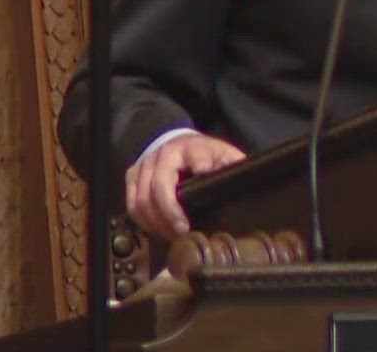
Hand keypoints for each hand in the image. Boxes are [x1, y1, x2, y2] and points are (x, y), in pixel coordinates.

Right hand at [124, 132, 245, 240]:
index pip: (196, 155)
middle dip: (170, 212)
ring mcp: (145, 165)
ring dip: (156, 222)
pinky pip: (132, 204)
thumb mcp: (222, 154)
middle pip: (160, 185)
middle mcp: (164, 154)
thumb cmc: (202, 154)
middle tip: (183, 231)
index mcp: (191, 148)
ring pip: (142, 198)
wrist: (174, 141)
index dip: (200, 165)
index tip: (204, 176)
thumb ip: (232, 166)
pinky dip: (144, 221)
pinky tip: (158, 230)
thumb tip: (244, 182)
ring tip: (172, 236)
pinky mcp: (132, 176)